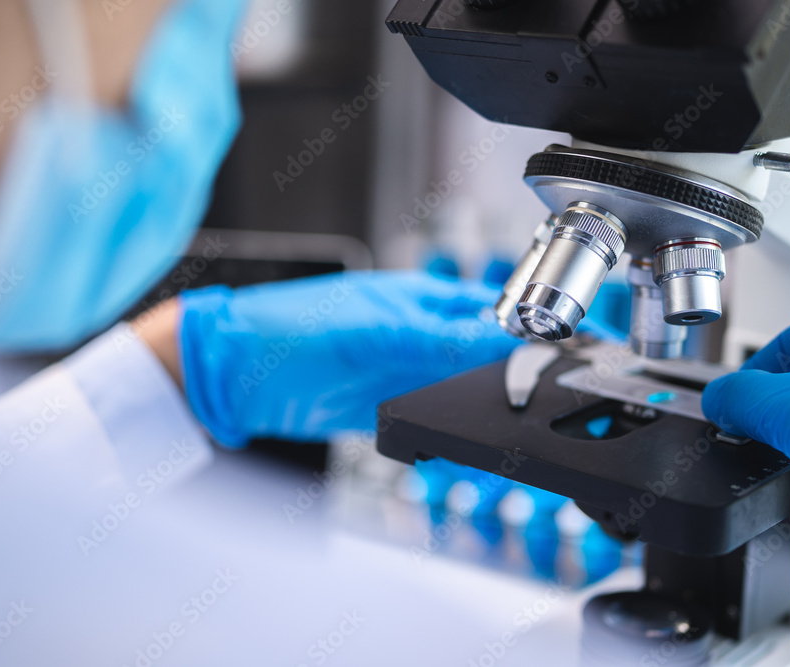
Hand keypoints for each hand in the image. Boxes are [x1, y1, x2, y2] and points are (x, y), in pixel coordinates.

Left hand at [178, 271, 518, 446]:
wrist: (227, 377)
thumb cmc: (287, 331)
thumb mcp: (373, 333)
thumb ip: (438, 340)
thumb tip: (502, 342)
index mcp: (418, 302)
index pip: (489, 313)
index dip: (527, 331)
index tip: (562, 353)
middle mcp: (414, 336)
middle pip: (479, 357)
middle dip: (508, 380)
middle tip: (537, 405)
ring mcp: (398, 373)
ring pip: (457, 394)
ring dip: (477, 412)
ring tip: (502, 436)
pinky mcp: (381, 409)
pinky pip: (426, 423)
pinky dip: (444, 437)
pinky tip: (457, 449)